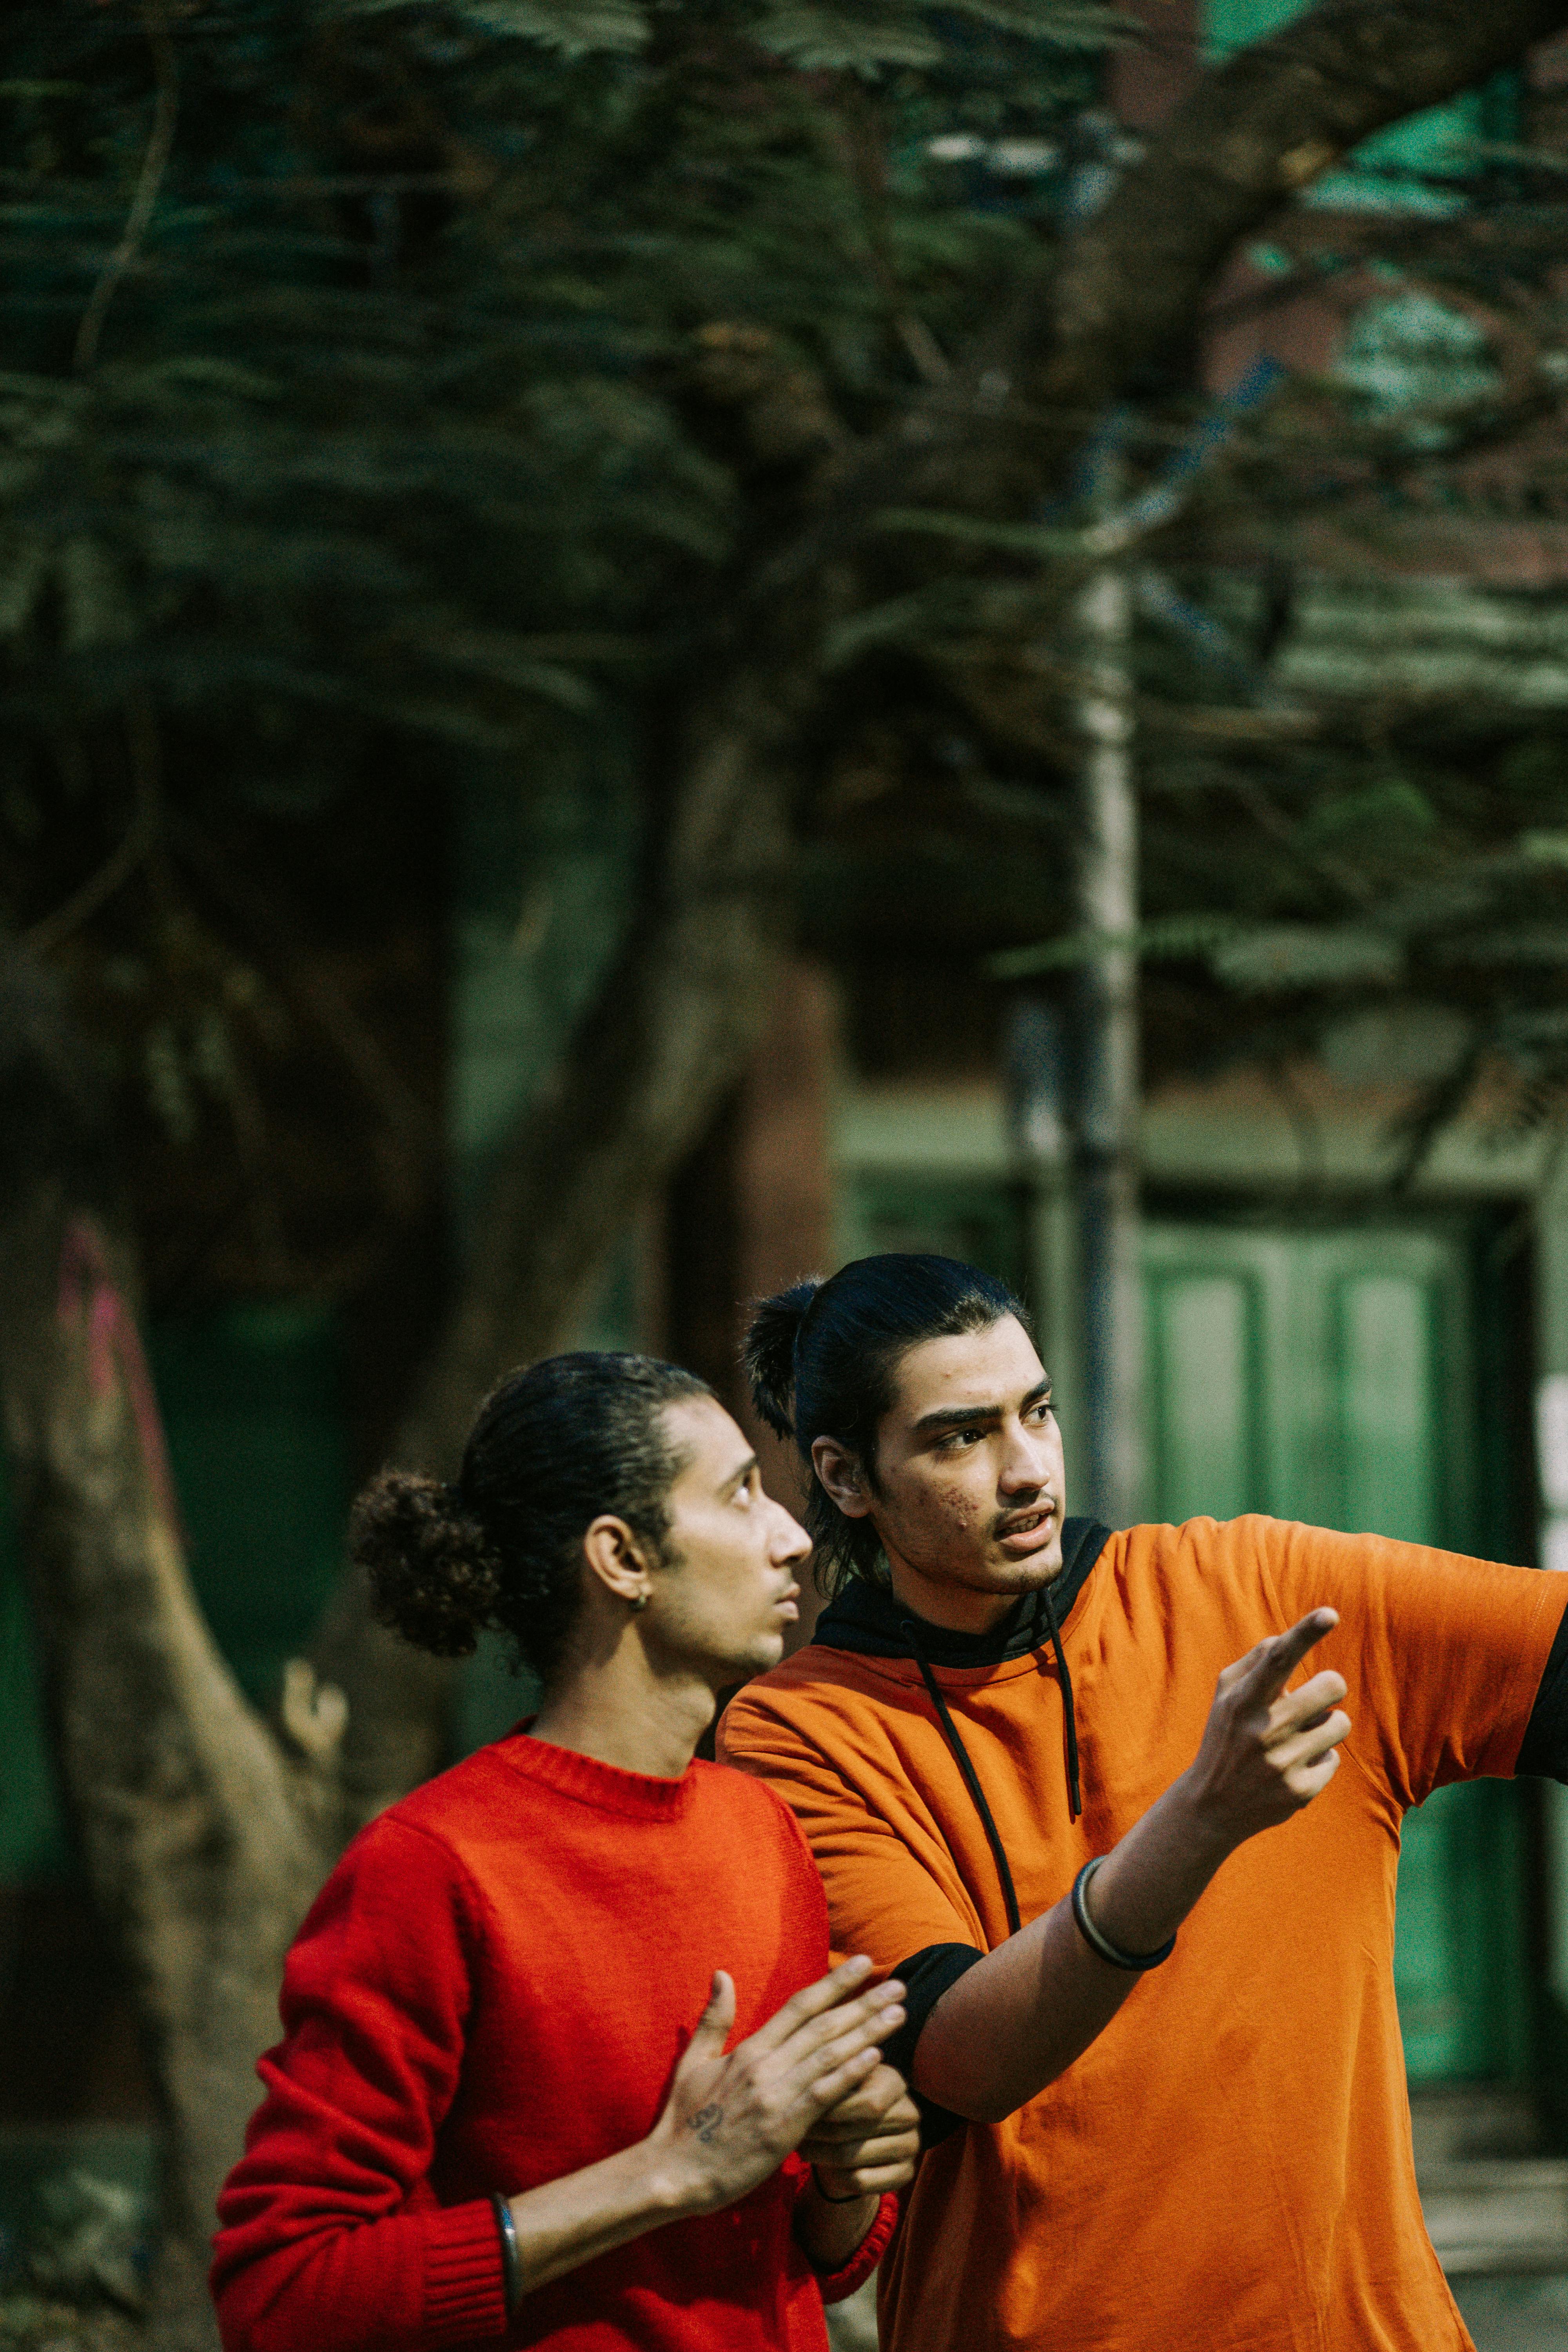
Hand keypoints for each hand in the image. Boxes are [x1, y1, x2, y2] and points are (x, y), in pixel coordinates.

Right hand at [645, 1958, 905, 2216]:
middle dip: (864, 2002)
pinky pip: (823, 2094)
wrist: (672, 2173)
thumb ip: (714, 2019)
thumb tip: (722, 1974)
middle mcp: (765, 2066)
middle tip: (899, 1984)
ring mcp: (775, 2096)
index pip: (799, 2006)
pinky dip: (850, 2073)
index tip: (864, 1964)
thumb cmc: (681, 2120)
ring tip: (899, 2013)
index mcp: (748, 2050)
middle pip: (823, 2025)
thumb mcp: (693, 2062)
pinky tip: (876, 2057)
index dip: (834, 1983)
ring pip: (830, 2054)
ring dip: (868, 2031)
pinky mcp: (783, 2128)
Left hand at [798, 2062, 920, 2200]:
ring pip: (855, 2156)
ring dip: (822, 2154)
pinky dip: (836, 2176)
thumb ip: (832, 2076)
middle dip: (821, 2130)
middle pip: (859, 2130)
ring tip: (800, 2146)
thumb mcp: (838, 2082)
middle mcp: (910, 2114)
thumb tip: (814, 2074)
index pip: (869, 2103)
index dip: (834, 2108)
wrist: (853, 2137)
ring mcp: (911, 2146)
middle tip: (794, 2129)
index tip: (803, 2109)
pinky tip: (821, 2165)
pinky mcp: (905, 2174)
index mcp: (895, 2083)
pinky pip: (862, 2181)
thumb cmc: (839, 2100)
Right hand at [1182, 1608, 1349, 1853]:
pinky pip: (1333, 1758)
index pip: (1278, 1658)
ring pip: (1339, 1723)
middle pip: (1330, 1686)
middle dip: (1329, 1687)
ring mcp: (1283, 1762)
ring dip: (1325, 1725)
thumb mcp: (1226, 1696)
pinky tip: (1291, 1768)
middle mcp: (1263, 1729)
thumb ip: (1256, 1662)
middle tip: (1313, 1699)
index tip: (1330, 1614)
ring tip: (1297, 1737)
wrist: (1212, 1806)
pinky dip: (1317, 1759)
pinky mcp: (1301, 1791)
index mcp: (1243, 1700)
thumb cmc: (1225, 1736)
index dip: (1305, 1633)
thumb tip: (1289, 1640)